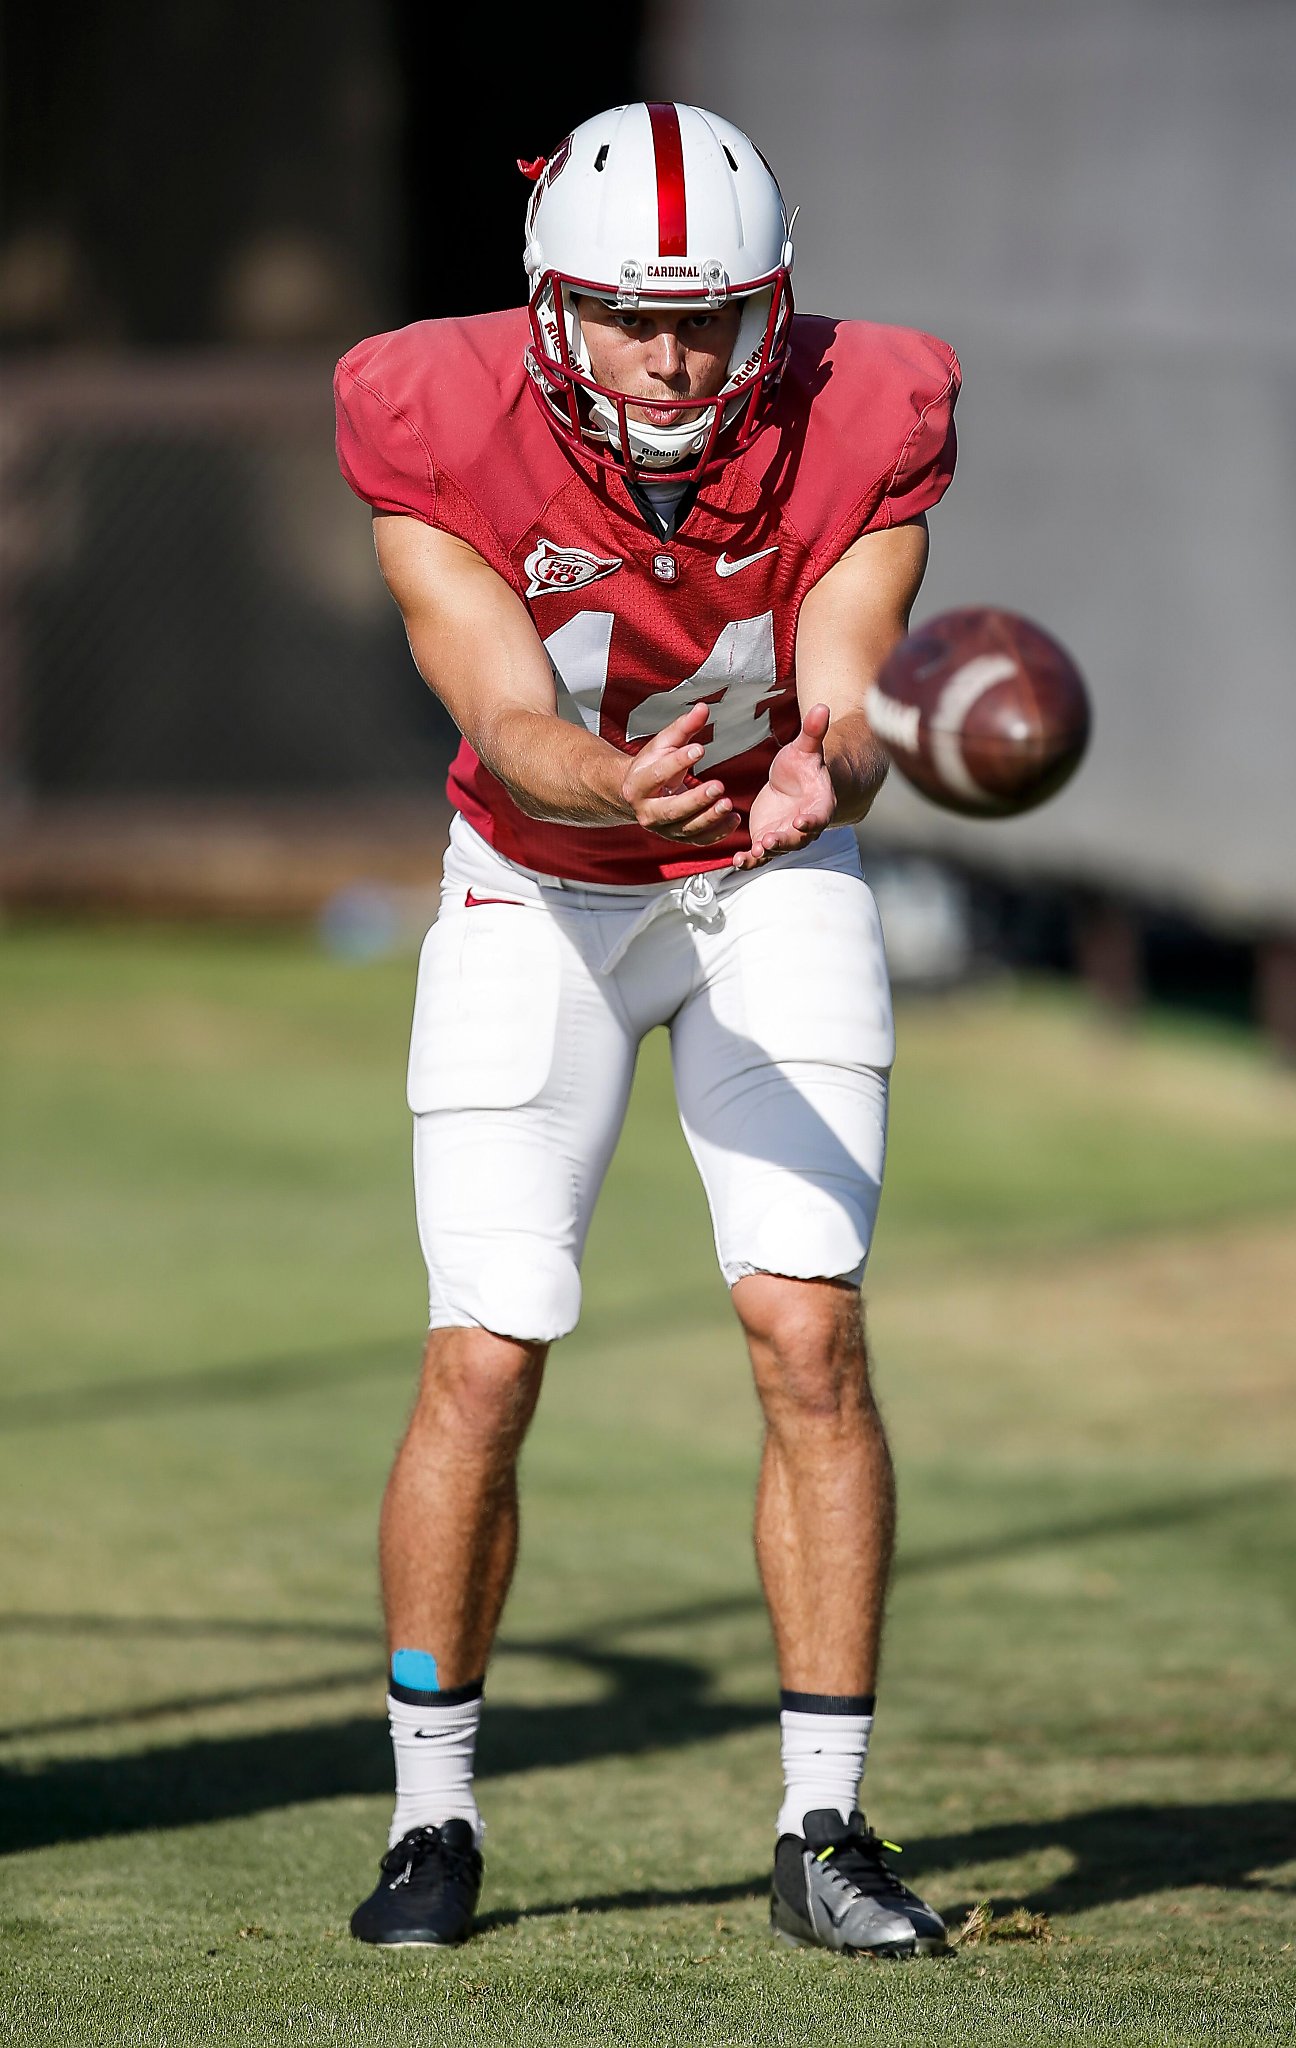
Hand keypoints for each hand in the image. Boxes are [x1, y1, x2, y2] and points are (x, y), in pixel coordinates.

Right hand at [621, 702, 734, 844]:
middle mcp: (647, 812)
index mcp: (638, 785)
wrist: (638, 795)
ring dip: (709, 818)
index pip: (658, 774)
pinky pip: (699, 840)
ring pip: (687, 828)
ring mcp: (663, 830)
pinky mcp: (678, 838)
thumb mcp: (664, 744)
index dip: (678, 761)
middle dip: (696, 799)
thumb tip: (703, 707)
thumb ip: (683, 728)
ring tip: (729, 804)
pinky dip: (718, 833)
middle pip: (671, 809)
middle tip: (719, 786)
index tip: (700, 749)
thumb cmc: (653, 765)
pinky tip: (734, 820)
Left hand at [731, 703, 835, 869]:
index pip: (818, 816)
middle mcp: (805, 826)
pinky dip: (749, 860)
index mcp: (819, 805)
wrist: (796, 783)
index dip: (811, 820)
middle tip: (768, 841)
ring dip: (764, 854)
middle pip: (797, 839)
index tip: (800, 820)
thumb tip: (822, 706)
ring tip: (749, 855)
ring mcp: (785, 835)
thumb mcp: (806, 748)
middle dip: (783, 841)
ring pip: (777, 850)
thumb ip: (814, 732)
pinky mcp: (767, 839)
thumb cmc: (804, 766)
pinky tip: (736, 861)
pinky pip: (760, 854)